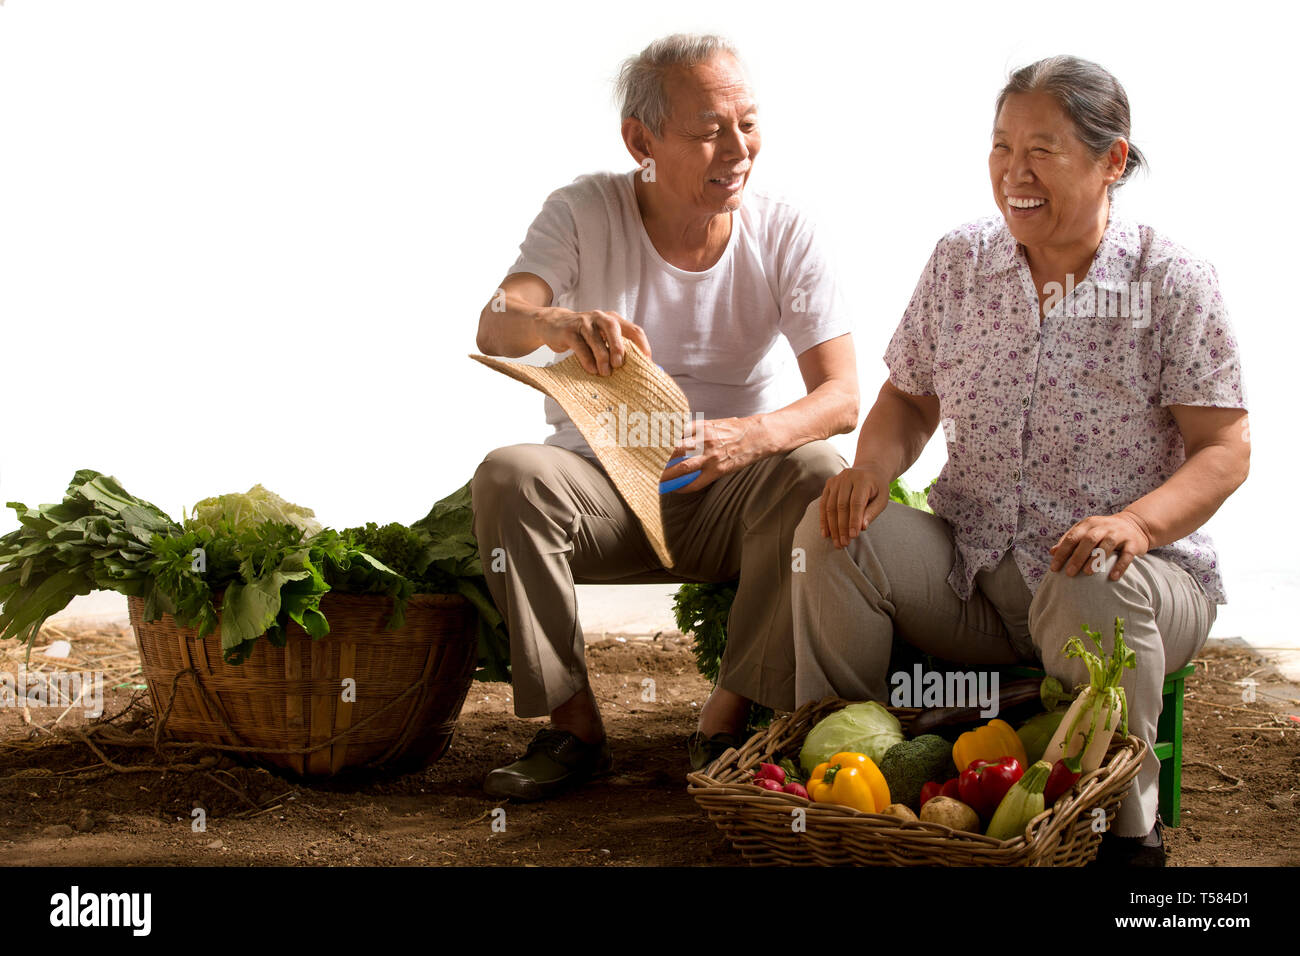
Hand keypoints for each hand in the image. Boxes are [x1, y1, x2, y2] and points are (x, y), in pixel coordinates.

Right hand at [533, 308, 650, 375]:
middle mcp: (600, 317)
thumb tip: (637, 370)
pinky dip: (587, 359)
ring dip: (602, 357)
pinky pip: (580, 346)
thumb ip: (616, 349)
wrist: (553, 325)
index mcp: (613, 320)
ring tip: (604, 373)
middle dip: (618, 347)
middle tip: (619, 365)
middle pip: (613, 328)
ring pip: (596, 339)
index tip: (645, 364)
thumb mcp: (602, 338)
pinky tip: (591, 370)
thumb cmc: (584, 337)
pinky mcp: (569, 331)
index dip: (642, 346)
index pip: (634, 330)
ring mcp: (583, 323)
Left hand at [659, 417, 768, 493]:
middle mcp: (703, 440)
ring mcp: (710, 456)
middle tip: (648, 465)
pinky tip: (677, 489)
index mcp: (701, 427)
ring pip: (682, 467)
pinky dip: (684, 487)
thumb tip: (680, 436)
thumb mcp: (715, 423)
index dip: (660, 441)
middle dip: (660, 459)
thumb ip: (698, 430)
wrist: (758, 436)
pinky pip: (697, 482)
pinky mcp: (718, 469)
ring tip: (658, 480)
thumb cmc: (737, 429)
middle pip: (674, 450)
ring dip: (668, 475)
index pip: (674, 433)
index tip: (649, 447)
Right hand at [818, 466, 889, 548]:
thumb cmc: (877, 489)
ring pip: (830, 506)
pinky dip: (824, 520)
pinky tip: (826, 533)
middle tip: (843, 543)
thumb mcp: (882, 500)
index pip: (856, 502)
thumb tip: (861, 527)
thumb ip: (872, 513)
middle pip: (841, 505)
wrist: (869, 471)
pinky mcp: (828, 485)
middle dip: (842, 527)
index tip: (853, 536)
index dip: (854, 520)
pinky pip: (823, 504)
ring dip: (832, 526)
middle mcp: (847, 477)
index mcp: (863, 479)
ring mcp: (835, 480)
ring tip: (836, 542)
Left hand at [1049, 511, 1152, 580]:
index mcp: (1088, 524)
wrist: (1134, 525)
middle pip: (1088, 540)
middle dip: (1077, 557)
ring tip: (1087, 573)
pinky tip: (1113, 577)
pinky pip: (1127, 554)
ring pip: (1107, 545)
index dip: (1062, 553)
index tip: (1054, 569)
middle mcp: (1103, 527)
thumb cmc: (1103, 532)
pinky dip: (1120, 565)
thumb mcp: (1085, 532)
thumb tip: (1052, 552)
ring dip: (1096, 559)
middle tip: (1069, 573)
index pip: (1072, 538)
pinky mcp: (1132, 542)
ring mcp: (1119, 533)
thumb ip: (1069, 540)